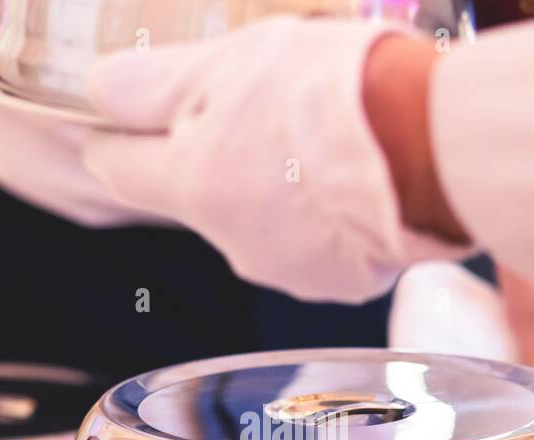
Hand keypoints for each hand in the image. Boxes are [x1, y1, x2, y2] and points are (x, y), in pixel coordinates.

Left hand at [82, 18, 467, 302]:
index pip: (119, 169)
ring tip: (321, 141)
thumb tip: (98, 92)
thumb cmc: (337, 94)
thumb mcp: (233, 62)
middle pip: (195, 194)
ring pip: (255, 222)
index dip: (116, 140)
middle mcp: (229, 240)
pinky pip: (312, 247)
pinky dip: (322, 218)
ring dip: (273, 188)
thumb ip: (155, 83)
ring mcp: (285, 269)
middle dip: (214, 156)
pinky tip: (353, 180)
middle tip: (261, 108)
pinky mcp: (338, 283)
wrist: (435, 146)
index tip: (122, 123)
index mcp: (191, 183)